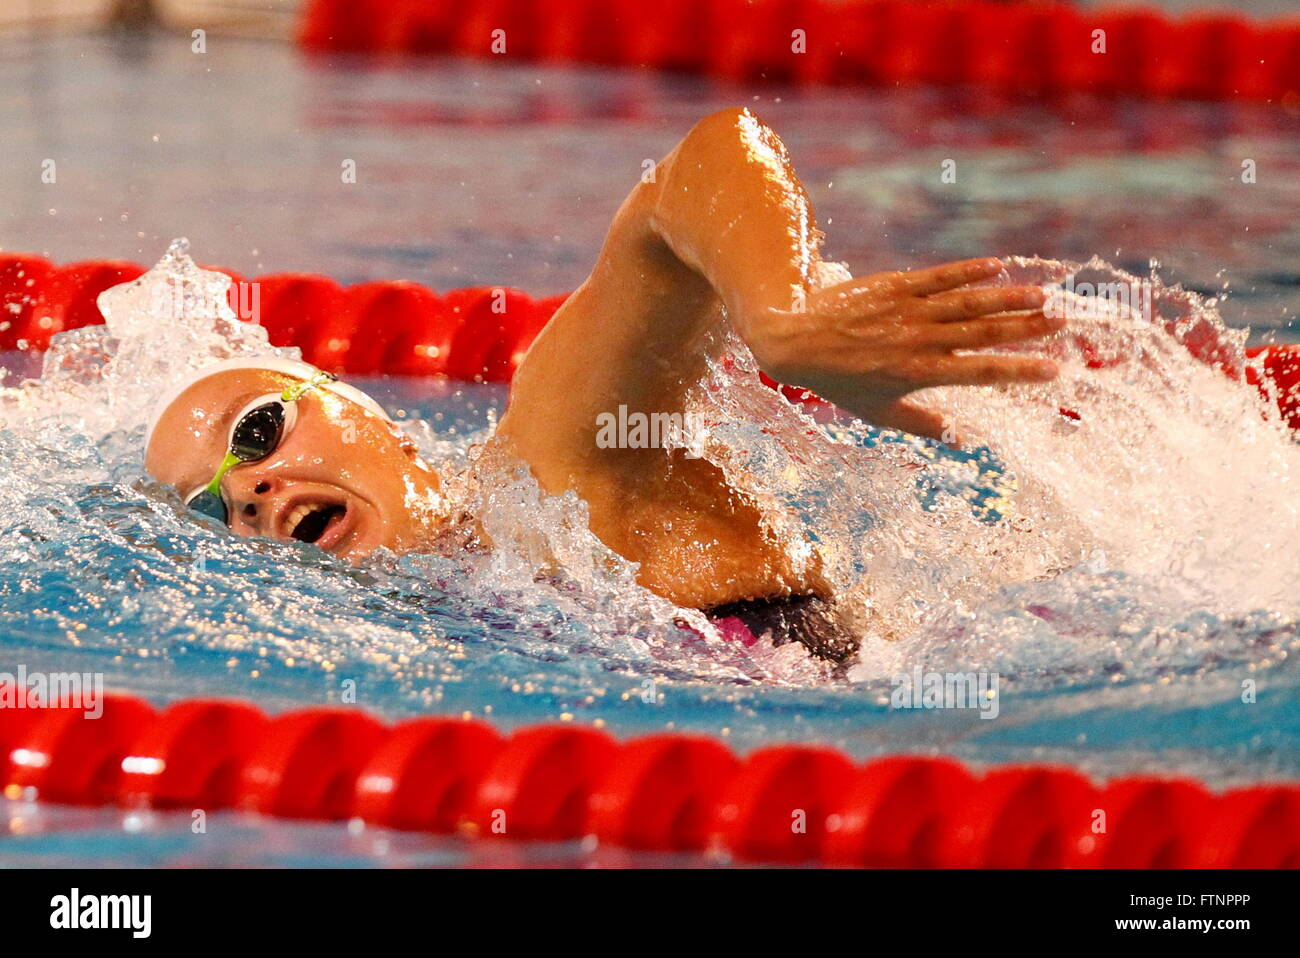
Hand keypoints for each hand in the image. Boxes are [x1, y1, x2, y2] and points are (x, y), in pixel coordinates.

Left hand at [735, 257, 1064, 442]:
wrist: (796, 338)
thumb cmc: (839, 381)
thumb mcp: (878, 412)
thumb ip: (923, 424)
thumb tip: (963, 441)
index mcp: (919, 373)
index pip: (980, 372)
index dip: (1019, 371)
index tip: (1054, 370)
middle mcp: (920, 340)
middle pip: (984, 333)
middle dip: (1027, 328)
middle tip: (1065, 323)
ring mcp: (909, 310)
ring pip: (967, 302)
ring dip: (1008, 297)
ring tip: (1045, 296)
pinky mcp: (896, 285)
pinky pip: (939, 277)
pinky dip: (968, 271)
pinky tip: (998, 266)